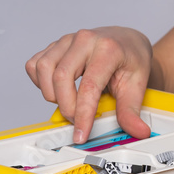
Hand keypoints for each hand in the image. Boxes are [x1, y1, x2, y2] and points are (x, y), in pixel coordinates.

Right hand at [25, 27, 153, 144]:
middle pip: (61, 77)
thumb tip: (138, 131)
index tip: (81, 133)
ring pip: (43, 69)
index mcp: (109, 49)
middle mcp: (85, 40)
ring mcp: (67, 40)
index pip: (89, 86)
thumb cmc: (131, 60)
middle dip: (67, 106)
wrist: (127, 41)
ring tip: (69, 103)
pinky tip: (57, 89)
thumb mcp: (138, 85)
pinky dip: (40, 82)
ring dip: (51, 94)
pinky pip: (35, 65)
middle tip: (78, 120)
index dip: (83, 114)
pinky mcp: (54, 45)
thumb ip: (132, 110)